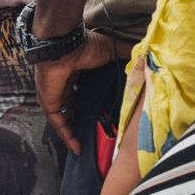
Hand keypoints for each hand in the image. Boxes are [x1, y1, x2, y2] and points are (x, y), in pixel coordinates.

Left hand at [34, 32, 116, 155]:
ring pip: (66, 120)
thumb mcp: (110, 51)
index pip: (84, 94)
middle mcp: (63, 87)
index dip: (93, 106)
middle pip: (74, 110)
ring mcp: (54, 96)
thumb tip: (146, 54)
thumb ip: (126, 53)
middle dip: (84, 123)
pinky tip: (78, 148)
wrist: (65, 45)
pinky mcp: (49, 104)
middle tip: (98, 137)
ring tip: (89, 148)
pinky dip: (67, 136)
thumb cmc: (86, 46)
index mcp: (76, 74)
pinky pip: (58, 124)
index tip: (106, 117)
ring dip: (75, 134)